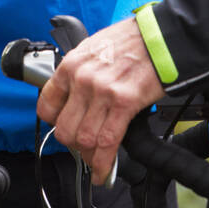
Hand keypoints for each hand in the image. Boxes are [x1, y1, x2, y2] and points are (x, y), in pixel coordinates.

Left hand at [36, 17, 161, 183]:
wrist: (161, 36)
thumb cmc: (132, 40)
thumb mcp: (93, 48)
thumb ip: (80, 72)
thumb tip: (75, 98)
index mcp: (71, 65)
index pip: (47, 107)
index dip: (55, 124)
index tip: (65, 129)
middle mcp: (82, 80)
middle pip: (65, 129)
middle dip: (73, 146)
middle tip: (83, 149)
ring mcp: (102, 92)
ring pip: (85, 139)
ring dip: (89, 157)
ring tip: (95, 161)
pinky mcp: (125, 103)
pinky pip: (108, 142)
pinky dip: (103, 162)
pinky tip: (103, 171)